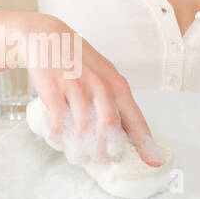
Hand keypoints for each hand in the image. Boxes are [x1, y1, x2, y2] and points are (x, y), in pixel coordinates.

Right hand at [18, 14, 164, 166]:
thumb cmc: (78, 60)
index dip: (144, 142)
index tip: (153, 161)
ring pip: (84, 126)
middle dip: (107, 150)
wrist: (46, 37)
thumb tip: (127, 134)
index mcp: (116, 84)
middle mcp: (100, 85)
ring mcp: (77, 86)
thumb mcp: (104, 74)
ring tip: (78, 155)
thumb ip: (115, 101)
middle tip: (103, 161)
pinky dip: (58, 136)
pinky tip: (57, 140)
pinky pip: (59, 121)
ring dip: (81, 147)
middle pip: (110, 125)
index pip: (135, 118)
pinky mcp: (54, 89)